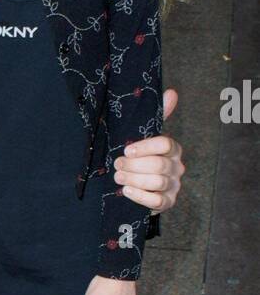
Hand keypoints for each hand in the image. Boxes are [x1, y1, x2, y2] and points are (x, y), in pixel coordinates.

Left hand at [114, 87, 184, 212]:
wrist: (140, 186)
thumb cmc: (142, 158)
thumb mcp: (146, 137)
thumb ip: (159, 116)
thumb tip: (172, 92)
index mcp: (173, 149)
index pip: (165, 144)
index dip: (145, 147)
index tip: (127, 150)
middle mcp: (177, 167)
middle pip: (158, 165)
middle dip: (134, 165)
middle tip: (117, 165)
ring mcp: (174, 186)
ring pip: (157, 182)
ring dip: (134, 180)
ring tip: (118, 177)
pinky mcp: (169, 202)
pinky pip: (157, 201)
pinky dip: (139, 196)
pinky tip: (126, 191)